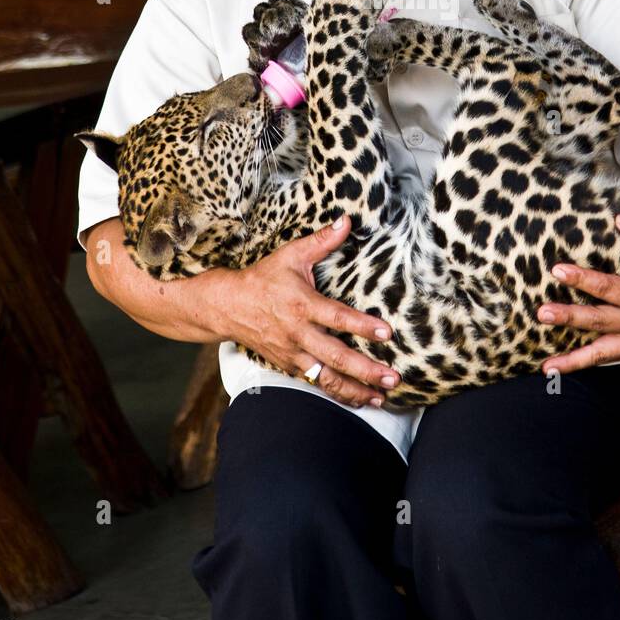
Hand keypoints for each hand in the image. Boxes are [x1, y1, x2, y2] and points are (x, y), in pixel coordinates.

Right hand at [204, 214, 399, 408]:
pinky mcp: (288, 365)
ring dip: (355, 390)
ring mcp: (292, 353)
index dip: (362, 326)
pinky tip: (358, 399)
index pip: (337, 317)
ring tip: (380, 397)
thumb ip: (322, 241)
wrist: (226, 306)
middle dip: (366, 370)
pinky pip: (315, 383)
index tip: (387, 332)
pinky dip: (337, 393)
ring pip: (326, 378)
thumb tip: (346, 220)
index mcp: (302, 304)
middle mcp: (298, 333)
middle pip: (336, 356)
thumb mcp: (291, 255)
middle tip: (393, 378)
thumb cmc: (262, 278)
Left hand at [534, 212, 619, 373]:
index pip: (608, 288)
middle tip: (542, 314)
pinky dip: (591, 363)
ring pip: (603, 353)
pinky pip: (613, 359)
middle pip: (598, 322)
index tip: (558, 271)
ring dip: (574, 360)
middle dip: (569, 318)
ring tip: (547, 367)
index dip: (582, 279)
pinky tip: (568, 367)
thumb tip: (619, 220)